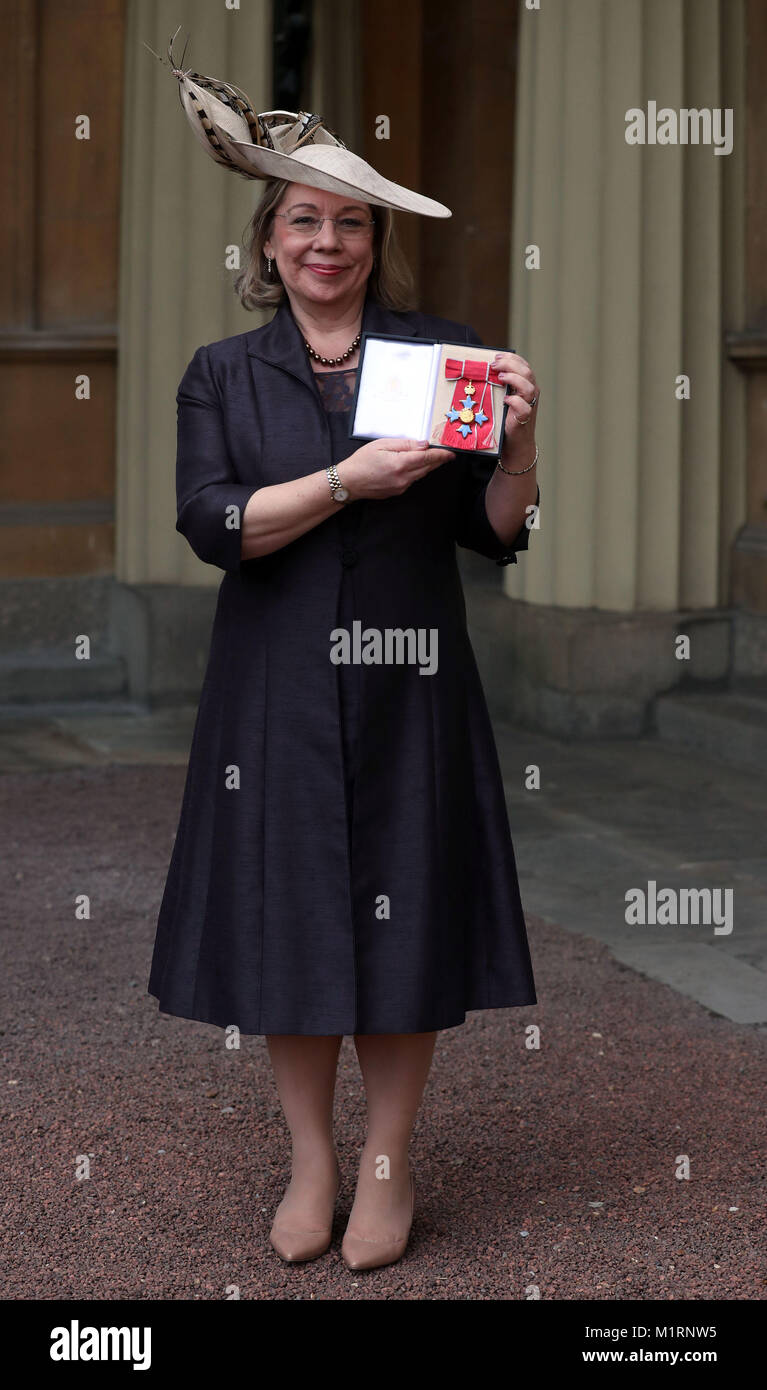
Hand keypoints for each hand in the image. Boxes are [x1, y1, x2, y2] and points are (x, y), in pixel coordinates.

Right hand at [337, 437, 453, 500]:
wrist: (349, 482)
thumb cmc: (361, 461)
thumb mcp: (381, 445)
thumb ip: (404, 444)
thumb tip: (423, 445)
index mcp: (400, 464)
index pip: (427, 458)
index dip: (441, 455)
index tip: (451, 453)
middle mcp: (403, 478)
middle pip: (427, 468)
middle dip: (437, 460)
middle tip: (445, 453)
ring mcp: (401, 487)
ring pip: (421, 474)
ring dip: (427, 466)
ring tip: (430, 457)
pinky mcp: (398, 491)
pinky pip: (412, 480)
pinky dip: (416, 472)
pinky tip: (412, 465)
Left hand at [491, 350, 539, 452]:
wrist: (514, 442)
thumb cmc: (506, 418)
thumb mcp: (502, 397)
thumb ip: (500, 385)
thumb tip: (485, 371)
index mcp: (525, 384)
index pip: (523, 365)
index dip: (510, 358)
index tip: (496, 356)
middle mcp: (530, 392)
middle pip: (526, 371)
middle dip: (509, 364)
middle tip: (494, 365)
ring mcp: (529, 404)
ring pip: (528, 386)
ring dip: (513, 378)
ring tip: (499, 378)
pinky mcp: (524, 418)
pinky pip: (524, 407)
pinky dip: (515, 401)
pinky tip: (505, 399)